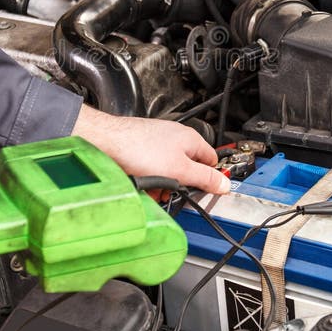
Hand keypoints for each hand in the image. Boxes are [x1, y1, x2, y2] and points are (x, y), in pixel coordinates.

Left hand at [72, 105, 228, 193]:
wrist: (107, 142)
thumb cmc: (140, 149)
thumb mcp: (180, 171)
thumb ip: (205, 178)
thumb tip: (224, 184)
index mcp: (191, 139)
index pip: (211, 161)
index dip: (210, 177)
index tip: (207, 190)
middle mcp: (175, 138)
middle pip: (188, 167)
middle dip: (181, 184)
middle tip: (173, 192)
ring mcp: (158, 142)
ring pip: (168, 169)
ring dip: (163, 183)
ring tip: (153, 189)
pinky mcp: (142, 149)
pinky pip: (152, 168)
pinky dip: (149, 178)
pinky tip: (141, 183)